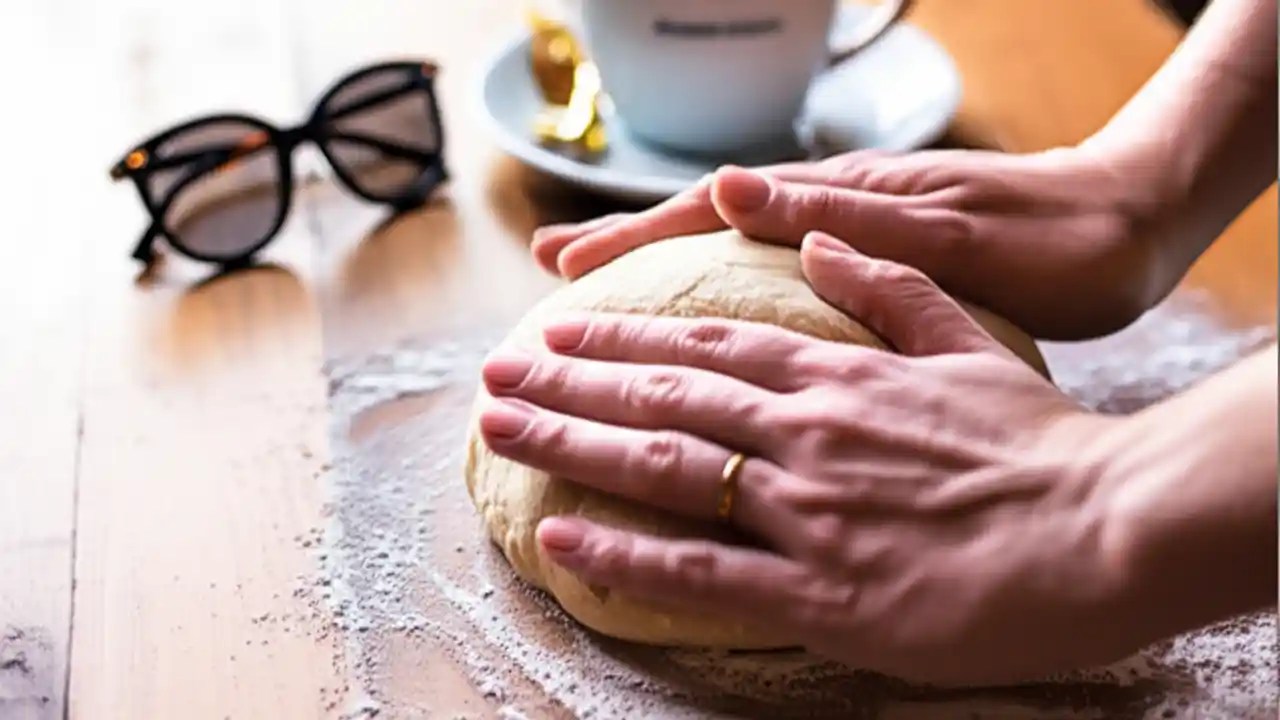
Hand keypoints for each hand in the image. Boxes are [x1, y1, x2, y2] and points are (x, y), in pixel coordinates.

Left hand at [478, 233, 1141, 684]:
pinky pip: (700, 570)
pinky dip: (624, 553)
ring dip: (571, 442)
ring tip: (502, 427)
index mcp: (836, 375)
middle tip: (498, 373)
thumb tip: (819, 241)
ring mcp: (803, 509)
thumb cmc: (1040, 445)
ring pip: (662, 464)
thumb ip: (888, 289)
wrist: (1106, 529)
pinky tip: (563, 539)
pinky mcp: (820, 589)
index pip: (705, 343)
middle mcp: (803, 431)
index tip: (562, 326)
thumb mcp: (966, 343)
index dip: (624, 334)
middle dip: (569, 380)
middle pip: (661, 394)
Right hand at [532, 148, 1176, 339]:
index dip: (632, 242)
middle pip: (701, 239)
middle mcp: (829, 224)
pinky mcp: (871, 282)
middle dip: (621, 264)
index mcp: (841, 209)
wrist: (1124, 236)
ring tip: (601, 322)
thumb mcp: (954, 233)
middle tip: (548, 291)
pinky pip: (773, 294)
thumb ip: (851, 222)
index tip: (562, 268)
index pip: (710, 218)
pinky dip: (723, 311)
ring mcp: (846, 248)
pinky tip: (703, 344)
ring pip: (729, 268)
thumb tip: (736, 189)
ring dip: (662, 291)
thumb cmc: (1049, 240)